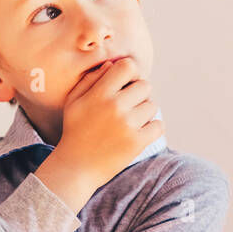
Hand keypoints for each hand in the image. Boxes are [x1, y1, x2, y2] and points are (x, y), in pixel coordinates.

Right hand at [54, 57, 165, 191]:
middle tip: (128, 106)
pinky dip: (152, 129)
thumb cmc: (75, 131)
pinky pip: (158, 126)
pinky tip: (138, 132)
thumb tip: (112, 64)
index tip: (125, 85)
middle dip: (139, 94)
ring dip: (144, 113)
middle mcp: (115, 106)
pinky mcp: (137, 142)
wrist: (76, 167)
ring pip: (152, 106)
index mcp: (99, 94)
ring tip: (129, 122)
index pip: (128, 66)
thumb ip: (91, 80)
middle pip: (145, 85)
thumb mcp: (74, 101)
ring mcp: (127, 125)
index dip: (130, 73)